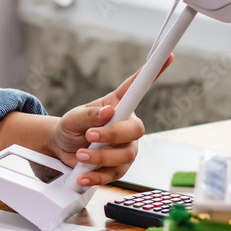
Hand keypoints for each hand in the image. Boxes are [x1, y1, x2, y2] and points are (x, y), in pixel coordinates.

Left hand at [50, 54, 172, 186]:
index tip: (167, 55)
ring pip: (126, 154)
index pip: (138, 87)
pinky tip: (84, 174)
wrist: (62, 148)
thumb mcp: (73, 117)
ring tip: (81, 154)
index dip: (153, 71)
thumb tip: (108, 112)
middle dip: (112, 134)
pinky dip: (97, 175)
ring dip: (101, 156)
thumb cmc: (71, 127)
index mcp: (118, 105)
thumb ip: (89, 115)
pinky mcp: (119, 167)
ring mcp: (125, 147)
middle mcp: (126, 125)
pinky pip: (115, 174)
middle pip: (136, 129)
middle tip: (90, 135)